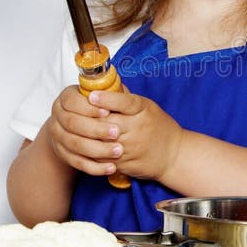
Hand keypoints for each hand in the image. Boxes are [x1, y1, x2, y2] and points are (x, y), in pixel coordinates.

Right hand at [48, 85, 125, 177]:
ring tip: (118, 151)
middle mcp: (58, 116)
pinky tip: (110, 167)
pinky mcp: (62, 153)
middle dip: (95, 129)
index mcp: (66, 97)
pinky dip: (94, 167)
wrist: (82, 124)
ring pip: (74, 144)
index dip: (89, 107)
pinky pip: (76, 162)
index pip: (72, 101)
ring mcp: (57, 135)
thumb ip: (110, 92)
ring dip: (97, 149)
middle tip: (117, 133)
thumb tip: (118, 90)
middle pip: (72, 123)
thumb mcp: (105, 95)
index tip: (107, 112)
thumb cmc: (99, 107)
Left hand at [49, 85, 183, 181]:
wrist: (174, 155)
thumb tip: (106, 83)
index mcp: (143, 110)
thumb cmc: (159, 127)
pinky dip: (90, 153)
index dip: (107, 99)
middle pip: (108, 122)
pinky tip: (81, 147)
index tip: (91, 95)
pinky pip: (103, 159)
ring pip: (102, 142)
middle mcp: (137, 128)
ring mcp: (131, 147)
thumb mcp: (148, 106)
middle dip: (89, 118)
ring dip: (86, 137)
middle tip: (72, 112)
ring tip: (73, 130)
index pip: (124, 102)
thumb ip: (126, 98)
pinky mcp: (126, 163)